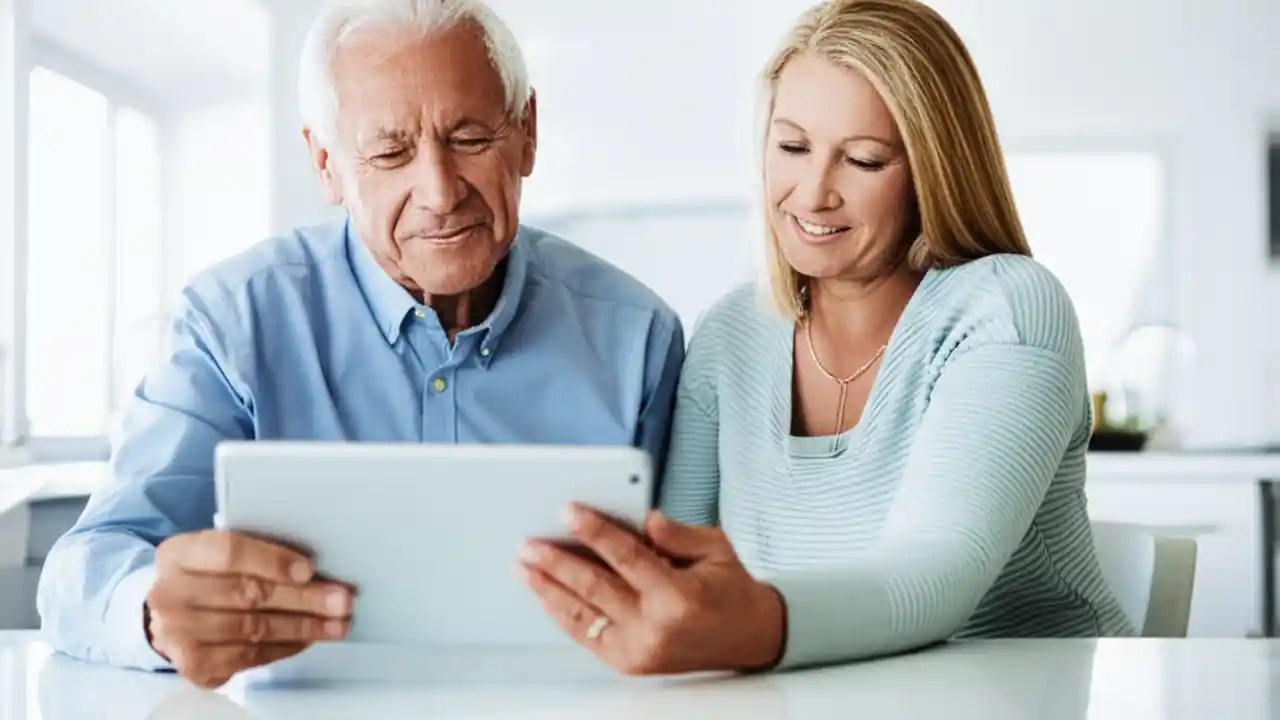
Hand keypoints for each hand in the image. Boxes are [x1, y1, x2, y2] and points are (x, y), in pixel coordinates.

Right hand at [146, 530, 354, 688]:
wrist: (170, 615)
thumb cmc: (206, 577)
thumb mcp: (218, 553)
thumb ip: (256, 552)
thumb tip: (313, 567)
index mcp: (178, 554)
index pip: (228, 552)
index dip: (272, 560)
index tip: (310, 569)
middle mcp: (169, 594)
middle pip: (248, 594)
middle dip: (303, 598)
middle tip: (342, 600)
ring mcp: (177, 634)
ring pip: (253, 629)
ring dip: (302, 627)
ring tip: (337, 623)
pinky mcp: (192, 665)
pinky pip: (249, 657)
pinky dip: (284, 647)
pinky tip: (307, 639)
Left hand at [518, 507, 784, 674]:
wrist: (749, 636)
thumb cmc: (731, 590)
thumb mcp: (715, 549)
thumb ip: (675, 533)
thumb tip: (641, 519)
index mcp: (678, 597)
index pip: (626, 557)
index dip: (594, 531)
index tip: (569, 512)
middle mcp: (655, 628)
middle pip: (594, 587)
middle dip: (557, 562)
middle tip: (530, 543)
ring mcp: (639, 650)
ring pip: (582, 615)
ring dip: (549, 589)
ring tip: (526, 567)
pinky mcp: (629, 662)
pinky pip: (586, 635)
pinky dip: (563, 613)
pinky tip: (546, 595)